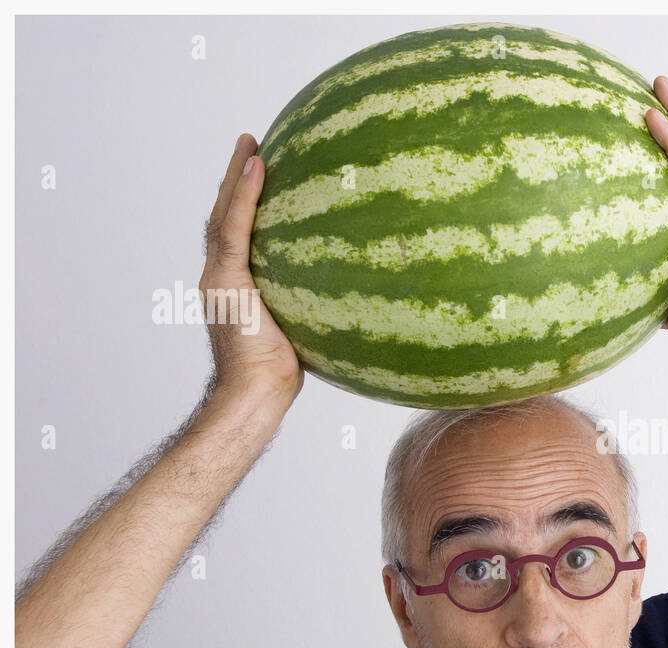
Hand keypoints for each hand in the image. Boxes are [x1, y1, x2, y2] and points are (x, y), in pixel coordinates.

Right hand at [199, 134, 302, 402]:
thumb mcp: (306, 329)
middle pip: (226, 216)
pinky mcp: (226, 281)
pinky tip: (260, 167)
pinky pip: (234, 229)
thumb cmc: (285, 375)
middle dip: (237, 180)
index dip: (247, 203)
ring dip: (237, 176)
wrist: (257, 396)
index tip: (264, 173)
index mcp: (238, 286)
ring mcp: (219, 278)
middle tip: (253, 144)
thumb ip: (316, 304)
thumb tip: (360, 291)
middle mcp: (222, 276)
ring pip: (224, 215)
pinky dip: (244, 196)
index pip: (239, 235)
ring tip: (252, 143)